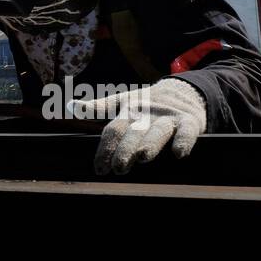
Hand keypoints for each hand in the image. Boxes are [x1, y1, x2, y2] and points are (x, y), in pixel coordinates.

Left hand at [70, 78, 207, 174]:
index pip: (114, 130)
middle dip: (125, 149)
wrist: (184, 91)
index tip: (99, 168)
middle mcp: (147, 115)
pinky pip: (187, 132)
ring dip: (151, 144)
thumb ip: (99, 107)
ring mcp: (168, 118)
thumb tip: (71, 107)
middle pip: (134, 132)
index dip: (106, 148)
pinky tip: (179, 154)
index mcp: (129, 112)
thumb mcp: (123, 101)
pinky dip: (183, 141)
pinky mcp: (190, 122)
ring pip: (158, 131)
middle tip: (118, 167)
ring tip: (143, 156)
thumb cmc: (147, 103)